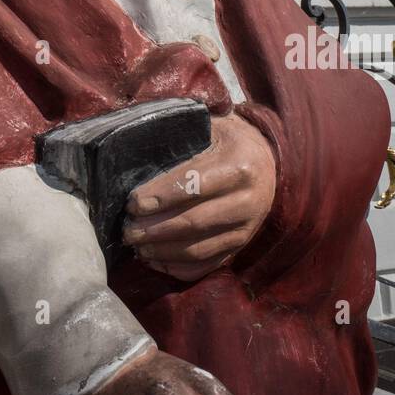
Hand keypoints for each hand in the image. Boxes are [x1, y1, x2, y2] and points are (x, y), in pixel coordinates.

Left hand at [122, 112, 276, 282]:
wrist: (267, 159)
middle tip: (128, 229)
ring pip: (199, 249)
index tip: (133, 203)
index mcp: (239, 166)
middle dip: (156, 229)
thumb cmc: (228, 139)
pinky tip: (155, 261)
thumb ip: (182, 133)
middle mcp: (248, 201)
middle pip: (194, 222)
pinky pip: (208, 265)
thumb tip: (137, 143)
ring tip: (137, 246)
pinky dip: (179, 268)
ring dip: (163, 251)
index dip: (160, 197)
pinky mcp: (242, 246)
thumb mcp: (212, 126)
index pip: (194, 186)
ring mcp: (247, 228)